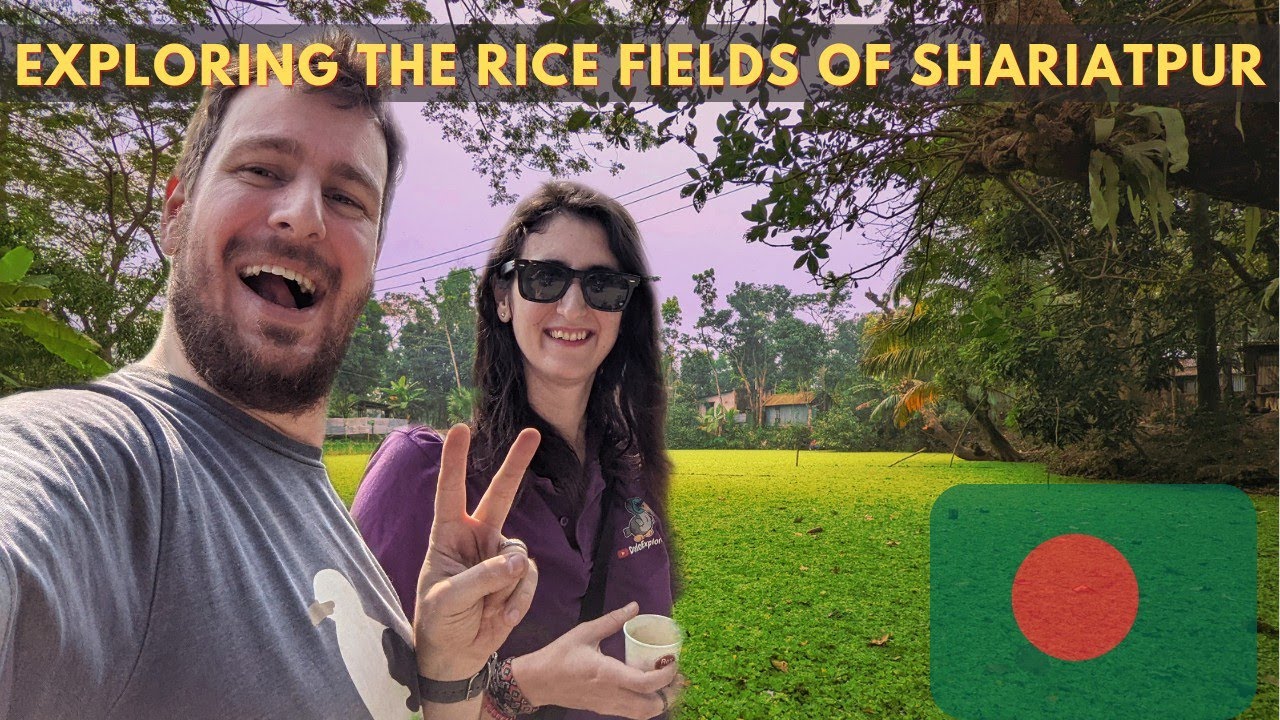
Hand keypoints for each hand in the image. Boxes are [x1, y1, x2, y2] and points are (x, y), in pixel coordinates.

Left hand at [414, 424, 540, 680]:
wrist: (456, 657)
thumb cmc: (438, 622)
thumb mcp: (447, 599)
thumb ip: (482, 576)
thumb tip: (519, 561)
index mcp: (446, 535)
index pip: (450, 492)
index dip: (455, 461)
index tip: (460, 429)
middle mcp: (476, 538)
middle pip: (500, 494)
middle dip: (517, 463)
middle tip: (533, 432)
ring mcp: (499, 556)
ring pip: (519, 553)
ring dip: (507, 583)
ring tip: (487, 607)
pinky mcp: (517, 577)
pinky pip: (528, 577)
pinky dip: (518, 599)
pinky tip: (502, 616)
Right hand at [510, 602, 679, 719]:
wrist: (538, 681)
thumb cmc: (559, 655)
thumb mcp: (585, 632)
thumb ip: (612, 621)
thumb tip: (634, 607)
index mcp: (607, 675)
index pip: (646, 684)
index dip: (666, 675)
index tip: (673, 661)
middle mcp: (611, 695)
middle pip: (651, 706)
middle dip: (669, 693)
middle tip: (676, 674)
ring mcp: (607, 706)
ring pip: (643, 714)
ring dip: (659, 700)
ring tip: (665, 682)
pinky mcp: (603, 709)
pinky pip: (632, 713)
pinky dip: (646, 704)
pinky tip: (646, 687)